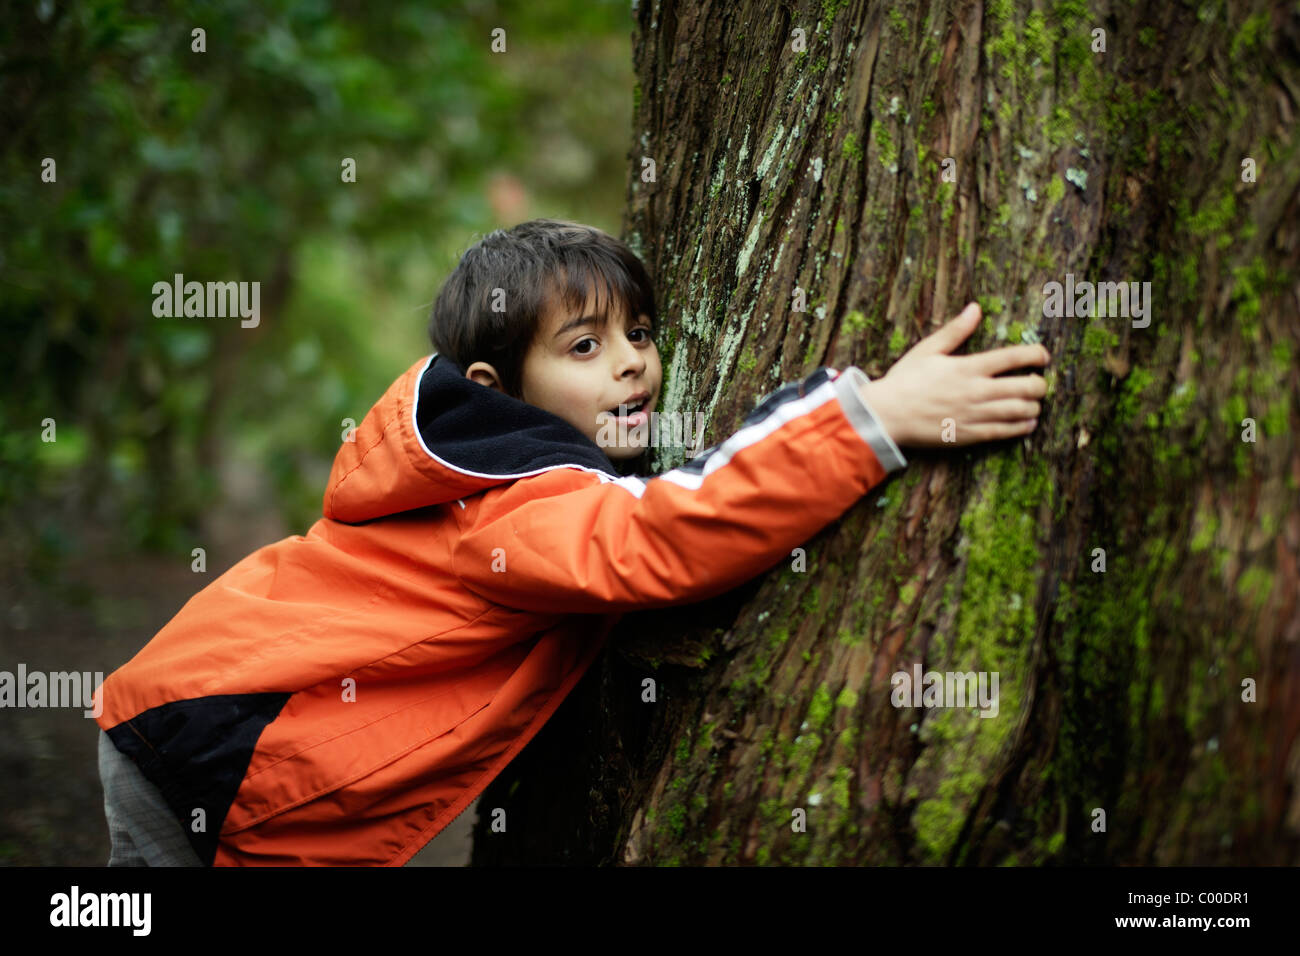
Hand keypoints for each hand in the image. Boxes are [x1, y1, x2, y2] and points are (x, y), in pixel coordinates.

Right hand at [859, 302, 1049, 447]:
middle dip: (1040, 384)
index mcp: (969, 366)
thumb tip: (976, 308)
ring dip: (1034, 406)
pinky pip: (1007, 432)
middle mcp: (978, 390)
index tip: (1043, 356)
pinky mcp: (970, 434)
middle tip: (1038, 382)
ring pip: (1022, 410)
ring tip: (1033, 403)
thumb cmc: (905, 381)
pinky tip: (1027, 422)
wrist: (887, 415)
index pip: (1016, 357)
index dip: (1037, 355)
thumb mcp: (928, 350)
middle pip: (1027, 386)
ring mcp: (976, 414)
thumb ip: (956, 330)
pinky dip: (1023, 426)